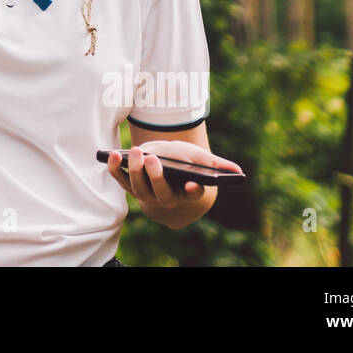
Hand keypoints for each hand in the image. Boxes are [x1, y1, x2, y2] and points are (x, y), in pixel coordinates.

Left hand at [105, 141, 242, 229]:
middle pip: (161, 192)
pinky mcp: (133, 189)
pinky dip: (115, 169)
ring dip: (135, 171)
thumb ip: (219, 167)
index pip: (192, 195)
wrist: (172, 186)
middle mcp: (168, 200)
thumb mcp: (204, 165)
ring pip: (139, 188)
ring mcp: (148, 197)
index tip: (192, 184)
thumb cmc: (189, 170)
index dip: (192, 191)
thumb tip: (239, 172)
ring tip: (135, 152)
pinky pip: (121, 182)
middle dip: (156, 177)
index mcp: (188, 194)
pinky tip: (113, 154)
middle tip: (153, 159)